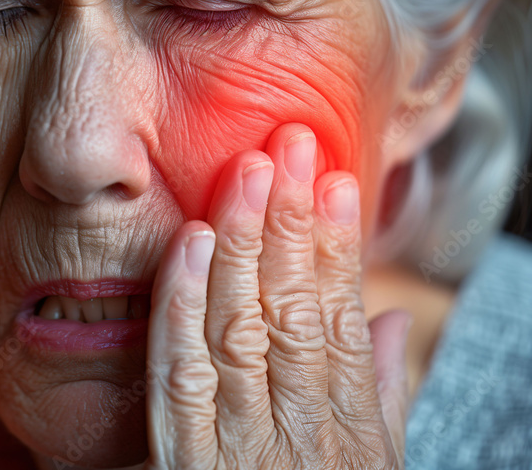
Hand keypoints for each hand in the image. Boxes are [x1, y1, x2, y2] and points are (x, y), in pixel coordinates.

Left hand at [144, 123, 409, 468]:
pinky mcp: (184, 464)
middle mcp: (298, 433)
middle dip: (291, 223)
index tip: (336, 181)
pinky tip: (190, 242)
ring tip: (249, 171)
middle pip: (293, 312)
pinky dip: (184, 304)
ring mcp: (239, 447)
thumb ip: (381, 396)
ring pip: (242, 328)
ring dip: (245, 243)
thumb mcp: (373, 468)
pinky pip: (181, 375)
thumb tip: (400, 320)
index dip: (339, 246)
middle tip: (290, 144)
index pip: (343, 319)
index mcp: (348, 432)